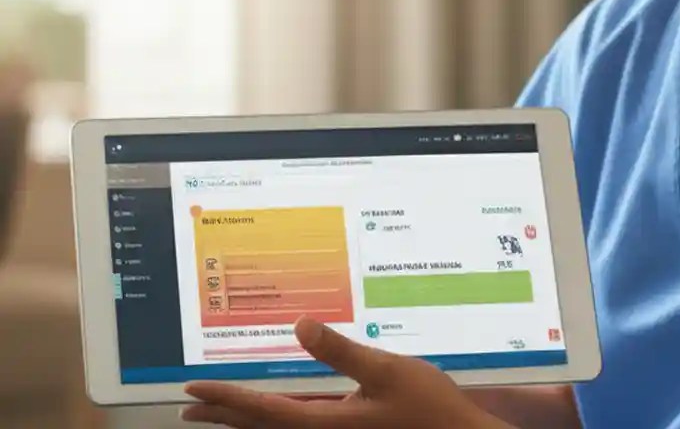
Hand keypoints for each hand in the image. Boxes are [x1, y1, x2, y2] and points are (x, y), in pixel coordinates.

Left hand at [182, 317, 511, 428]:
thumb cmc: (428, 407)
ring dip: (244, 420)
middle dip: (223, 415)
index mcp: (326, 422)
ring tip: (216, 413)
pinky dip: (277, 418)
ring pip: (278, 428)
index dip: (225, 398)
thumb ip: (341, 351)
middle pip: (260, 427)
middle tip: (187, 407)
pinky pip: (301, 424)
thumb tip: (300, 326)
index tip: (192, 388)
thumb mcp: (388, 370)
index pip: (261, 410)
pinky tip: (276, 411)